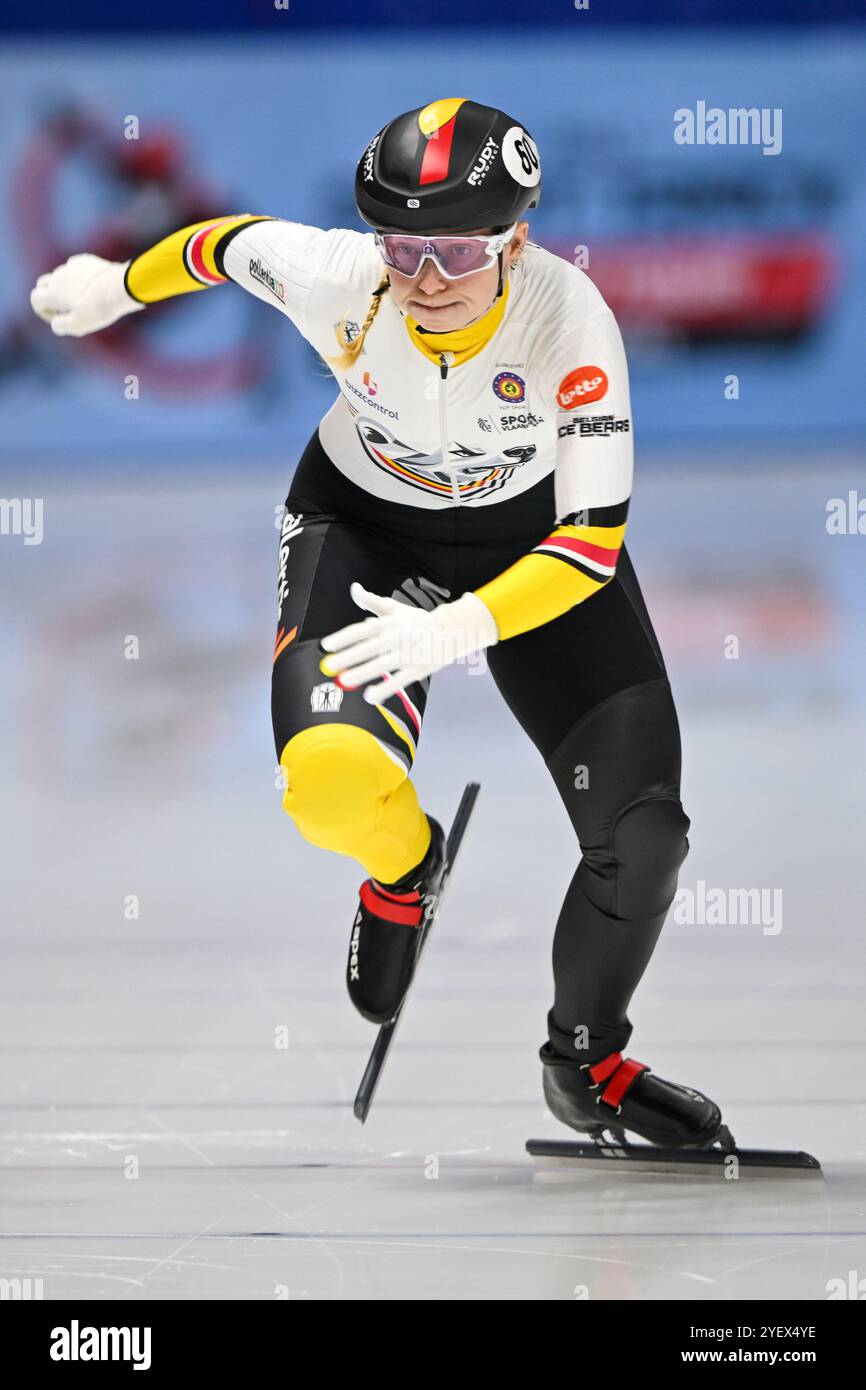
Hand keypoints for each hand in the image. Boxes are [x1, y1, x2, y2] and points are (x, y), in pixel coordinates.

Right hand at [30, 254, 143, 336]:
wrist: (120, 288)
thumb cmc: (98, 308)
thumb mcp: (78, 325)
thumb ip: (61, 326)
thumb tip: (55, 324)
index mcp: (53, 293)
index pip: (35, 298)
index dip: (42, 310)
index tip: (56, 317)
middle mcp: (58, 277)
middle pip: (43, 284)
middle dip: (48, 295)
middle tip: (64, 307)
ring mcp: (71, 266)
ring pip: (60, 274)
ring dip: (64, 285)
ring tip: (82, 297)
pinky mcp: (85, 260)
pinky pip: (75, 266)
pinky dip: (77, 275)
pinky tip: (91, 284)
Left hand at [320, 582, 498, 703]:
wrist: (452, 631)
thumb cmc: (418, 621)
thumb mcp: (396, 608)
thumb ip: (372, 601)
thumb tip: (354, 589)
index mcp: (391, 621)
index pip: (363, 629)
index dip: (343, 637)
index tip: (326, 646)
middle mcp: (399, 636)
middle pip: (370, 647)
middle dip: (348, 657)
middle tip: (329, 666)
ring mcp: (409, 653)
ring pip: (383, 664)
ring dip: (363, 673)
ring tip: (345, 682)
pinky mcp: (419, 668)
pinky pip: (400, 680)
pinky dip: (385, 688)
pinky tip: (370, 697)